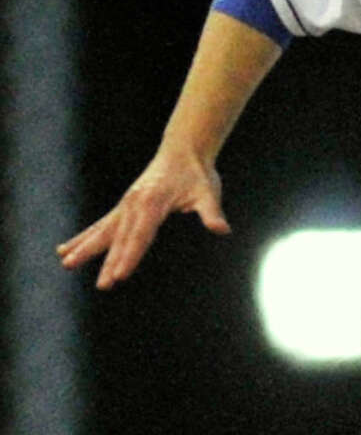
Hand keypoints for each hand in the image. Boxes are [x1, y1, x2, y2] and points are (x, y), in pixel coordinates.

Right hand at [56, 145, 230, 288]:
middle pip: (120, 238)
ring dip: (85, 248)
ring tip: (65, 263)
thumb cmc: (197, 173)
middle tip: (102, 285)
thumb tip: (221, 229)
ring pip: (103, 231)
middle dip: (108, 262)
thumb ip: (211, 212)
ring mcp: (126, 204)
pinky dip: (84, 236)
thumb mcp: (208, 191)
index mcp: (153, 202)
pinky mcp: (123, 206)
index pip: (140, 235)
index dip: (130, 257)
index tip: (120, 275)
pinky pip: (100, 225)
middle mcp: (134, 203)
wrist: (183, 149)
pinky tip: (65, 249)